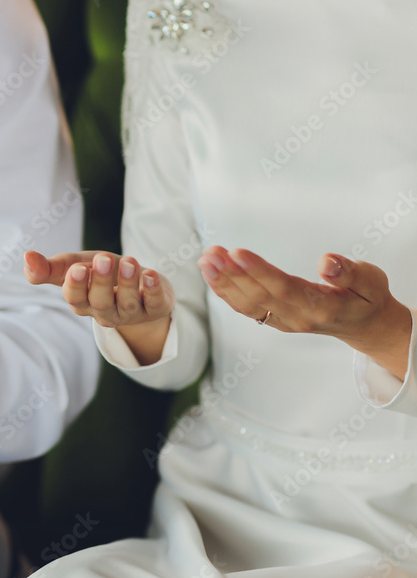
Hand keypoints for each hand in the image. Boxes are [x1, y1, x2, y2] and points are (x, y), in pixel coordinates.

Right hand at [25, 250, 173, 364]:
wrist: (138, 284)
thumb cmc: (100, 275)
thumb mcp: (75, 266)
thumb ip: (49, 267)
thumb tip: (26, 257)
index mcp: (82, 302)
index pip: (75, 299)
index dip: (76, 286)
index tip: (78, 268)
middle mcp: (105, 312)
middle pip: (101, 302)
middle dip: (103, 282)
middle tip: (104, 258)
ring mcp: (131, 313)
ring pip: (128, 304)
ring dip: (128, 283)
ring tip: (129, 261)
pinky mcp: (155, 308)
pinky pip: (155, 304)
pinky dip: (153, 290)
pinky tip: (150, 275)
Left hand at [197, 247, 412, 378]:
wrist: (364, 326)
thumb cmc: (367, 297)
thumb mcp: (371, 280)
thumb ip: (349, 273)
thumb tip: (327, 262)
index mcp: (321, 307)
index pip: (283, 287)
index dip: (258, 271)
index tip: (236, 252)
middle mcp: (297, 318)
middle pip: (259, 296)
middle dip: (232, 274)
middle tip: (211, 253)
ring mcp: (283, 322)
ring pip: (247, 304)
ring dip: (223, 282)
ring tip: (205, 260)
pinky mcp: (274, 320)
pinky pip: (245, 308)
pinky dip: (225, 291)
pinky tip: (211, 274)